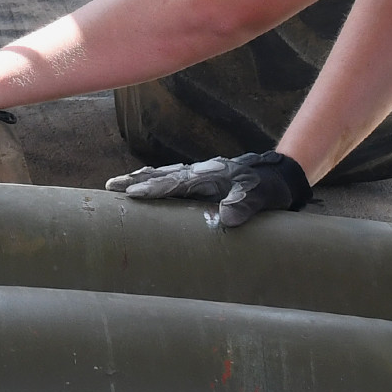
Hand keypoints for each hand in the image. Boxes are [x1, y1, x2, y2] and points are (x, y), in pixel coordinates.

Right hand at [106, 149, 310, 228]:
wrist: (280, 175)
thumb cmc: (270, 188)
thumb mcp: (261, 198)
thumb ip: (244, 206)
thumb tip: (226, 219)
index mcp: (209, 176)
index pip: (176, 183)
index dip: (154, 188)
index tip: (132, 193)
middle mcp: (200, 172)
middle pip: (163, 175)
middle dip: (137, 180)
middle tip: (111, 186)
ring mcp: (200, 175)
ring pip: (165, 175)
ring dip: (142, 179)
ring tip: (118, 184)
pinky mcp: (202, 180)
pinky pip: (173, 179)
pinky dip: (155, 180)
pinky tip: (146, 184)